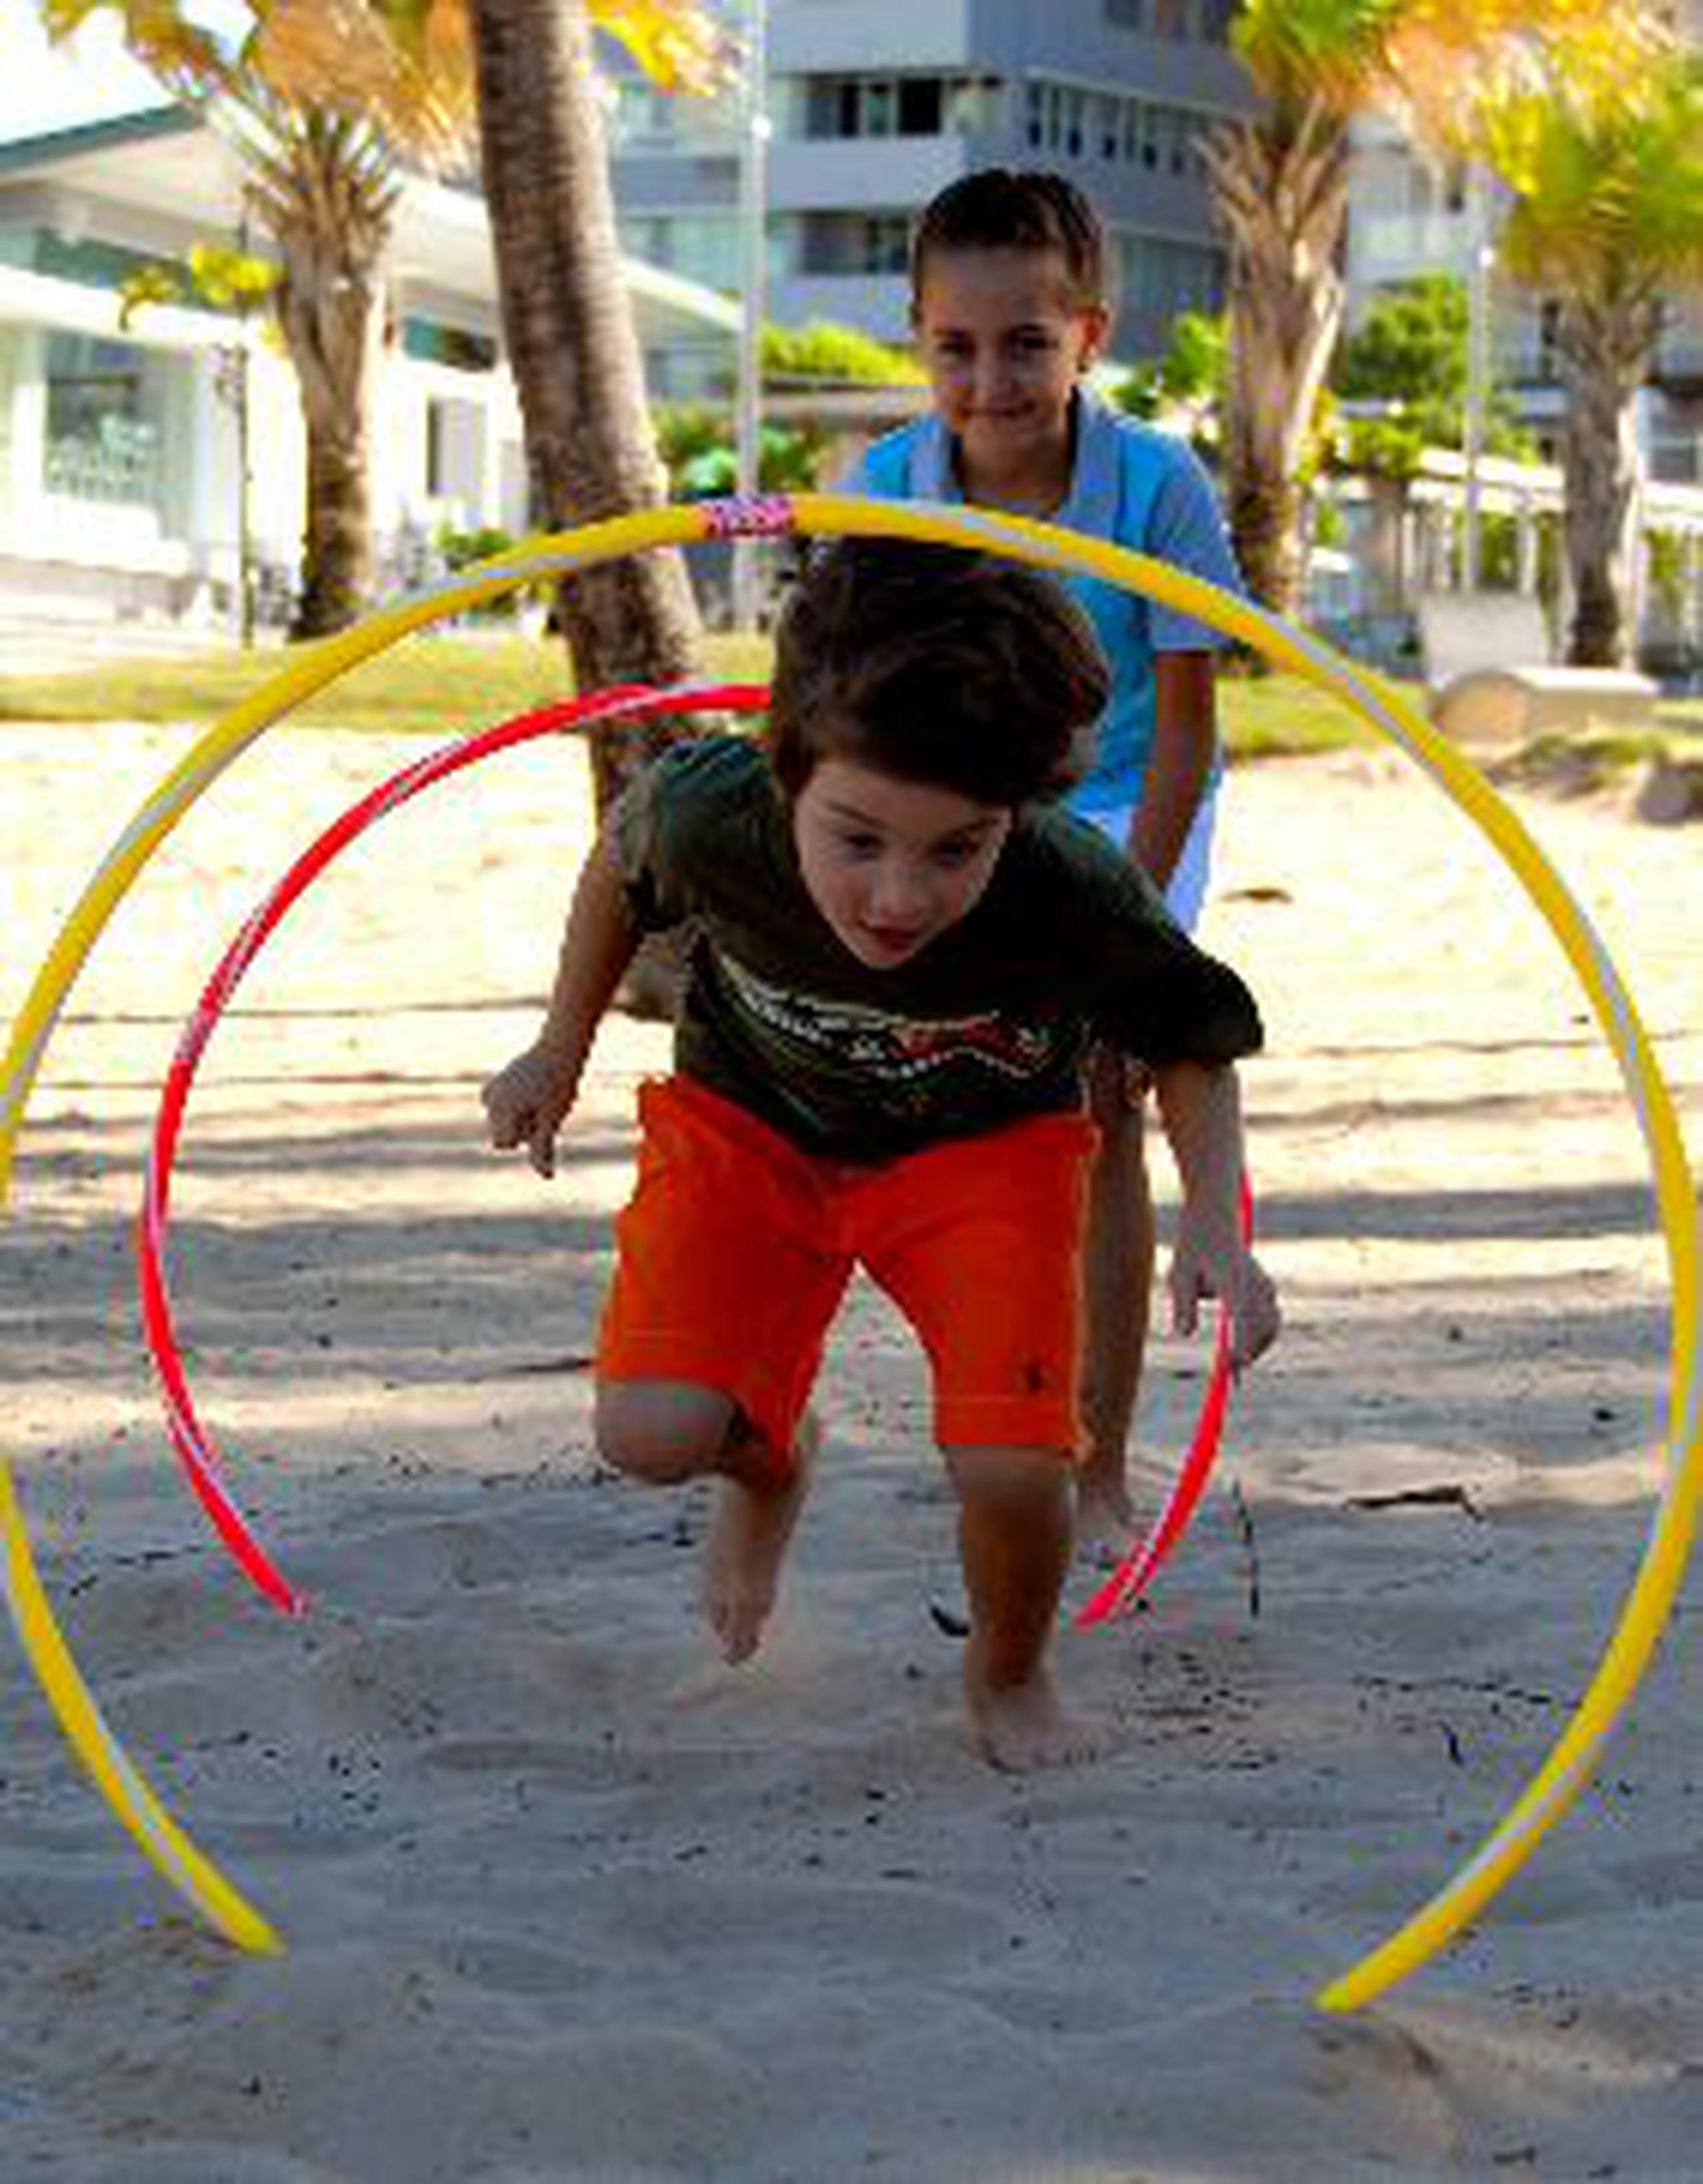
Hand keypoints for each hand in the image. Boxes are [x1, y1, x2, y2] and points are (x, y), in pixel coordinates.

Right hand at [482, 1042, 578, 1178]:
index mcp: (501, 1106)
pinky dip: (515, 1111)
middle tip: (541, 1106)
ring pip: (500, 1126)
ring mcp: (489, 1091)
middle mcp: (490, 1098)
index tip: (540, 1114)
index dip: (527, 1135)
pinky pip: (500, 1114)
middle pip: (501, 1137)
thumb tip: (547, 1176)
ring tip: (537, 1098)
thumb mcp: (552, 1119)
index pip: (504, 1144)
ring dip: (519, 1120)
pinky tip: (528, 1094)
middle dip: (521, 1130)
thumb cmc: (559, 1085)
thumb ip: (543, 1148)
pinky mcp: (493, 1087)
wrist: (558, 1050)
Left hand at [1168, 1213, 1279, 1375]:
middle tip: (1231, 1376)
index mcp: (1234, 1280)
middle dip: (1252, 1353)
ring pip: (1270, 1323)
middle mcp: (1255, 1283)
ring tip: (1235, 1363)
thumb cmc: (1193, 1246)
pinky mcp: (1266, 1286)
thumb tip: (1182, 1335)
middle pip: (1264, 1328)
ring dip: (1257, 1345)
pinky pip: (1270, 1316)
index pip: (1244, 1321)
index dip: (1241, 1349)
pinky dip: (1260, 1333)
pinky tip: (1240, 1345)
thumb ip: (1182, 1305)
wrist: (1214, 1216)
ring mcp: (1264, 1283)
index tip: (1230, 1370)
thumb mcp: (1179, 1274)